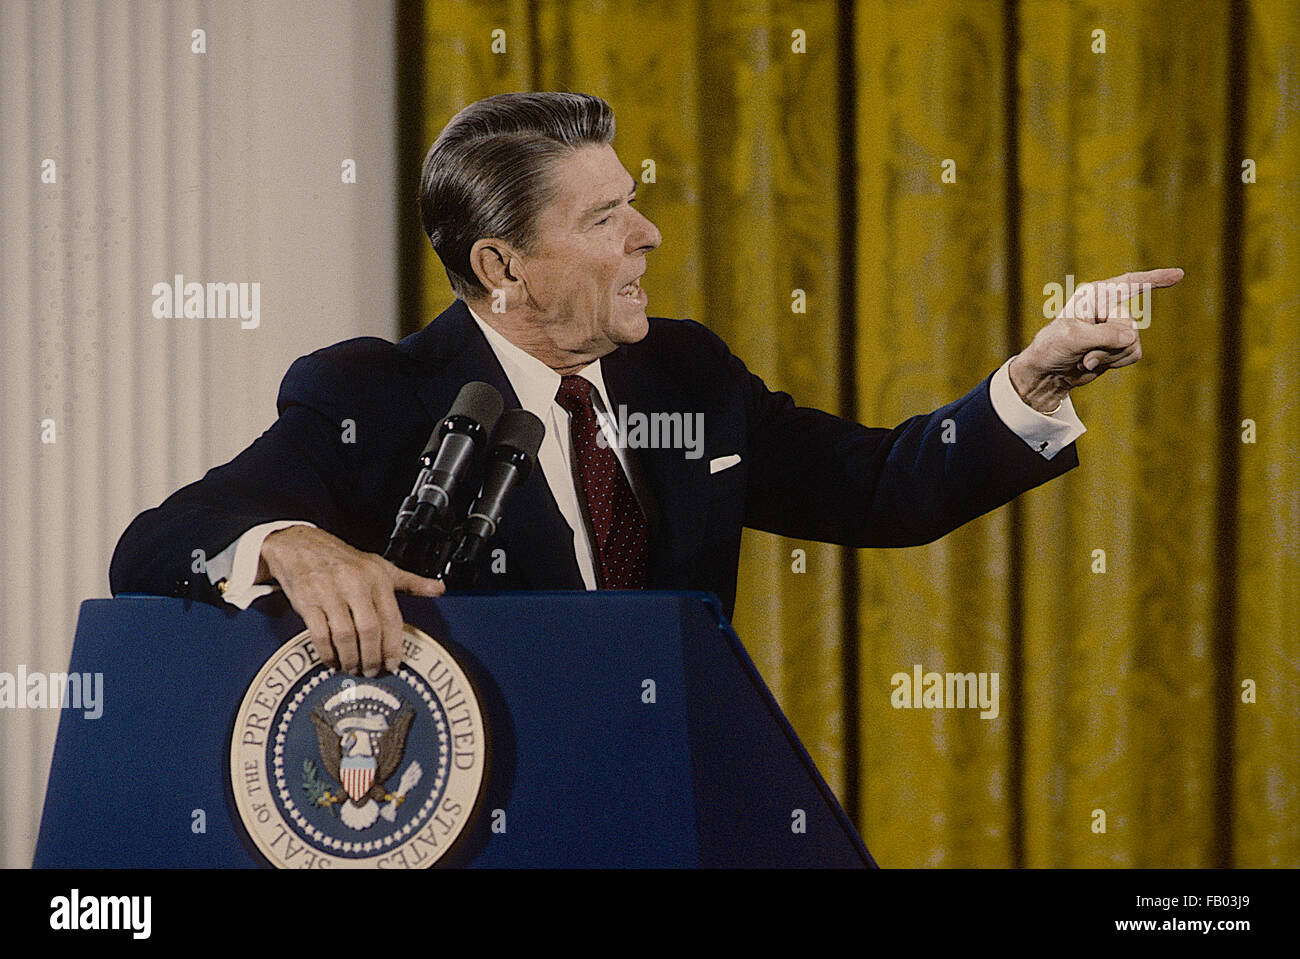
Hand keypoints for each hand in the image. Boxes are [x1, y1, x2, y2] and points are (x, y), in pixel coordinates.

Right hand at [258, 525, 443, 675]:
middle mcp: (354, 582)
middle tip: (372, 671)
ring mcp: (329, 591)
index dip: (393, 645)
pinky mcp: (307, 600)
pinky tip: (332, 659)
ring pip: (345, 634)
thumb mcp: (382, 566)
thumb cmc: (345, 560)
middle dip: (372, 656)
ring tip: (353, 668)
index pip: (391, 617)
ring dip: (350, 658)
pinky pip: (319, 633)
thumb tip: (439, 589)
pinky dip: (327, 652)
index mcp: (376, 576)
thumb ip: (411, 582)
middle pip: (369, 629)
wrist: (301, 545)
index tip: (394, 664)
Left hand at [1009, 267, 1183, 412]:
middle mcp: (1107, 307)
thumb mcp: (1072, 339)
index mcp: (1094, 295)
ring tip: (1085, 358)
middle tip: (1083, 352)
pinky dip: (1114, 363)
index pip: (1129, 284)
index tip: (1179, 274)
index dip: (1154, 279)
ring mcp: (1115, 327)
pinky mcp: (1119, 345)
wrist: (1047, 372)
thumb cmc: (1052, 348)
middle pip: (1129, 326)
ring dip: (1109, 356)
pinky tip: (1093, 363)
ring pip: (1133, 342)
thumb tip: (1133, 338)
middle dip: (1108, 346)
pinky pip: (1133, 354)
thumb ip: (1104, 336)